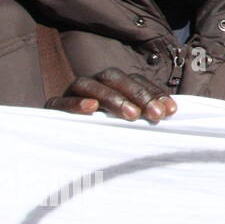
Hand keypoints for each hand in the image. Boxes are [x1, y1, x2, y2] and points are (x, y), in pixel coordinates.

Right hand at [45, 67, 176, 121]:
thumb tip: (170, 113)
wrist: (64, 145)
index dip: (155, 94)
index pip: (137, 82)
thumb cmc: (107, 132)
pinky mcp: (54, 107)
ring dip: (112, 98)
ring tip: (131, 115)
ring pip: (90, 85)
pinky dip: (76, 103)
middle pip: (115, 78)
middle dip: (138, 95)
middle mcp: (95, 83)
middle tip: (154, 115)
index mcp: (114, 84)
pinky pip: (60, 101)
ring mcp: (73, 92)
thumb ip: (144, 115)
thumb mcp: (129, 124)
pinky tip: (91, 108)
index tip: (170, 111)